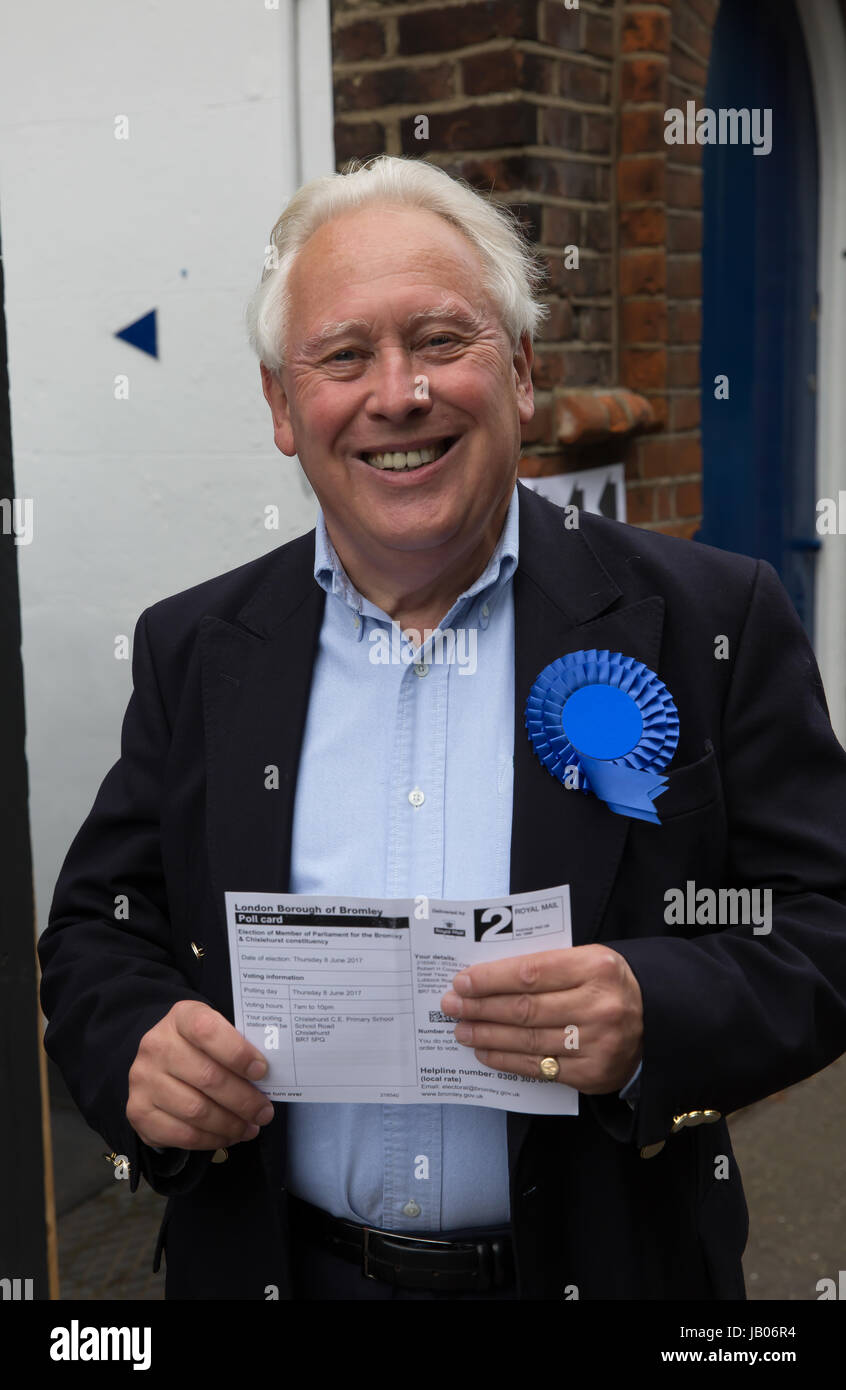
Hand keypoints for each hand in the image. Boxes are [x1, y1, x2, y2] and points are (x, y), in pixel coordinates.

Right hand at [126, 1000, 273, 1149]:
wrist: (159, 1061)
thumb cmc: (201, 1047)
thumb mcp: (218, 1032)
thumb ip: (239, 1047)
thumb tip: (270, 1077)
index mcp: (181, 1017)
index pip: (208, 1031)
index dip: (238, 1053)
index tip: (262, 1071)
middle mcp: (156, 1045)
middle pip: (207, 1077)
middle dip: (244, 1100)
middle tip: (265, 1112)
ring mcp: (143, 1079)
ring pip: (196, 1110)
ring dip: (230, 1124)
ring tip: (250, 1127)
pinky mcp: (138, 1111)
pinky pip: (181, 1134)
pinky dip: (210, 1140)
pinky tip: (228, 1136)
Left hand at [440, 945, 642, 1093]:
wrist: (657, 1021)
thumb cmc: (609, 985)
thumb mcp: (588, 960)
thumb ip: (546, 965)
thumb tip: (487, 978)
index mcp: (596, 967)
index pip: (530, 972)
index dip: (491, 979)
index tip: (462, 981)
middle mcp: (599, 1006)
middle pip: (525, 1009)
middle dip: (480, 1007)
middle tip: (451, 1006)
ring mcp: (597, 1044)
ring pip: (528, 1040)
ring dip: (487, 1035)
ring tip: (461, 1030)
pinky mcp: (592, 1074)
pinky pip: (539, 1067)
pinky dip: (506, 1060)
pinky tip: (485, 1051)